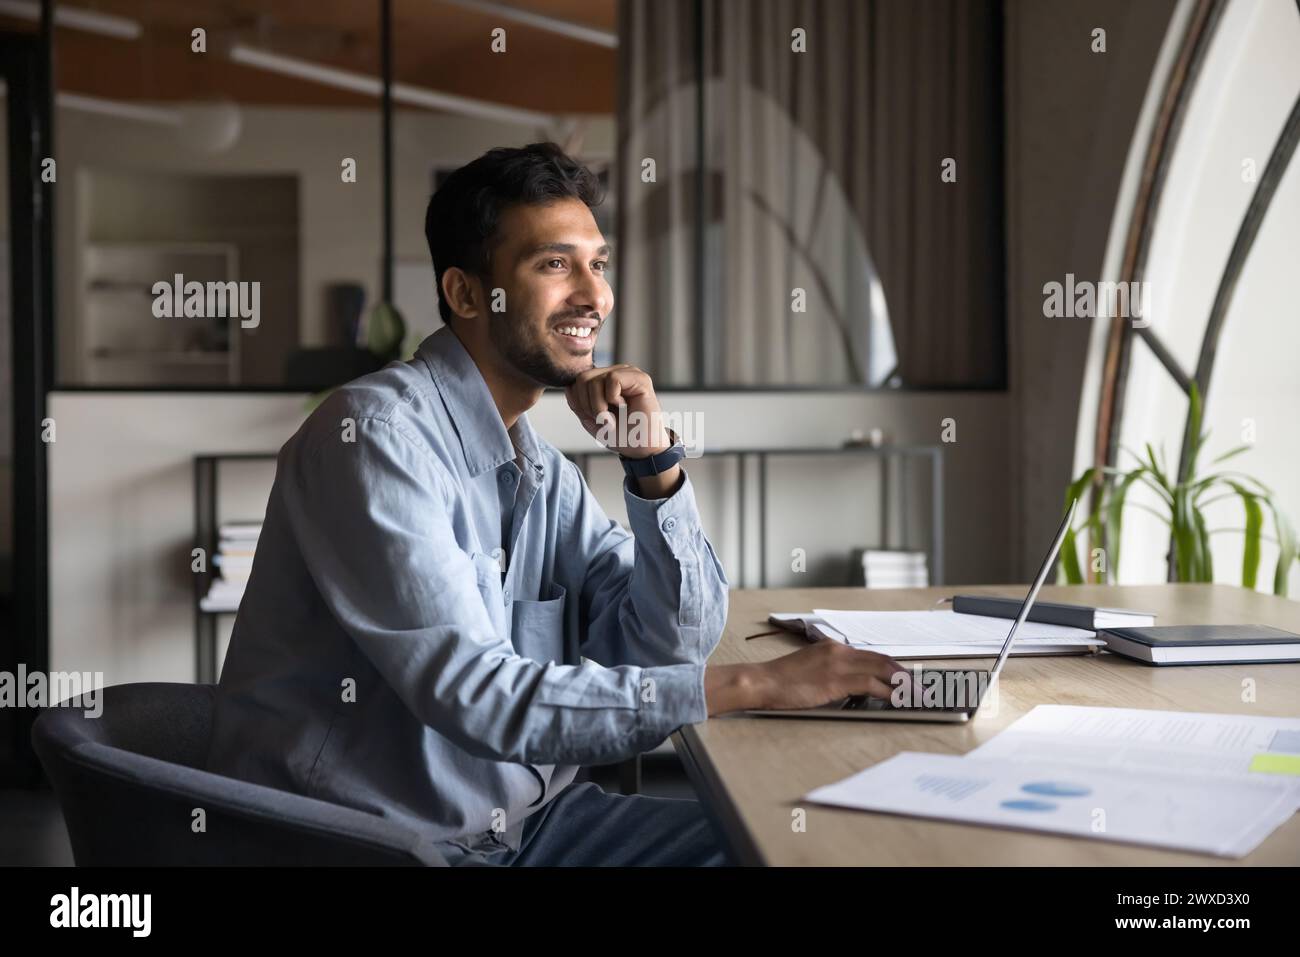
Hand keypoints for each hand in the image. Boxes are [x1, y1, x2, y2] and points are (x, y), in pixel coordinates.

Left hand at [564, 364, 670, 458]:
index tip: (596, 419)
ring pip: (594, 380)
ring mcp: (628, 374)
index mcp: (605, 381)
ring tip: (613, 417)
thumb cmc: (622, 435)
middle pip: (582, 378)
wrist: (642, 449)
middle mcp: (616, 373)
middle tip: (604, 419)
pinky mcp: (640, 378)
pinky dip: (613, 398)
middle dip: (588, 405)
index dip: (580, 403)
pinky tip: (625, 407)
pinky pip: (613, 379)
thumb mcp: (592, 421)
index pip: (577, 381)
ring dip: (599, 406)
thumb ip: (578, 404)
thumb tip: (569, 387)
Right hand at [704, 641, 916, 714]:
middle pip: (882, 660)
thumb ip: (831, 672)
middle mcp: (838, 651)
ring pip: (881, 670)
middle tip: (921, 686)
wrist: (762, 681)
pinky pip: (870, 684)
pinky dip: (888, 692)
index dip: (892, 666)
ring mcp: (838, 664)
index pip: (870, 655)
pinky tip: (898, 699)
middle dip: (904, 673)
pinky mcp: (835, 680)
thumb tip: (851, 686)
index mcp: (832, 647)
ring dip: (902, 683)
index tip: (906, 677)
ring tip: (917, 695)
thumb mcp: (809, 668)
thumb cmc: (781, 680)